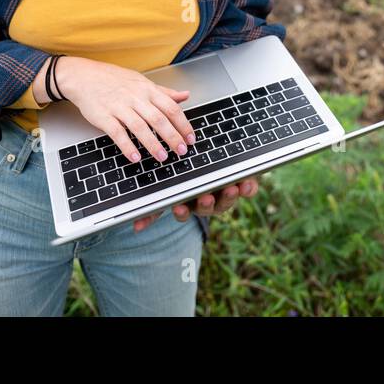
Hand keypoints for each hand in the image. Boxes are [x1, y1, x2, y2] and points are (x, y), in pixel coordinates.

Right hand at [55, 56, 195, 165]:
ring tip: (162, 157)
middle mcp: (136, 98)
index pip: (171, 108)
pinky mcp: (104, 116)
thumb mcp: (142, 82)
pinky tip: (134, 157)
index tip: (191, 138)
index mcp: (148, 90)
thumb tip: (185, 95)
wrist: (84, 76)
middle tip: (181, 151)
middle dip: (172, 137)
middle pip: (158, 119)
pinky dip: (127, 146)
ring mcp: (119, 107)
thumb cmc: (114, 79)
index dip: (183, 124)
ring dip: (153, 144)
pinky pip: (117, 132)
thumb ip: (164, 92)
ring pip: (140, 127)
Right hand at [132, 176, 259, 231]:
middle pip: (207, 208)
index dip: (181, 212)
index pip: (183, 212)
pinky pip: (249, 191)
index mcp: (188, 202)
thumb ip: (155, 204)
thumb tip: (134, 227)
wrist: (219, 156)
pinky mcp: (244, 186)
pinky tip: (248, 182)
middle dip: (206, 203)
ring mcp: (226, 194)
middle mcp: (207, 201)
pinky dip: (249, 188)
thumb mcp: (171, 186)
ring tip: (231, 187)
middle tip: (205, 197)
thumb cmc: (190, 172)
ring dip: (229, 197)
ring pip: (227, 201)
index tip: (178, 207)